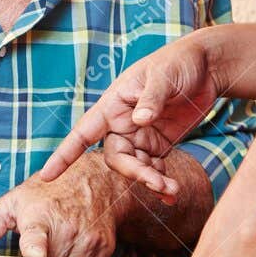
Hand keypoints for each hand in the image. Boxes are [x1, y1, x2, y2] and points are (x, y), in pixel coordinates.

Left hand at [0, 155, 127, 256]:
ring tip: (51, 256)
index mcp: (39, 217)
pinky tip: (69, 254)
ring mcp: (87, 240)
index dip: (34, 253)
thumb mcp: (12, 204)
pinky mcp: (104, 249)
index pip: (36, 240)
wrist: (95, 179)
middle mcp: (66, 229)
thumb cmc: (48, 190)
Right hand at [38, 32, 220, 200]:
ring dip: (152, 182)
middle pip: (117, 158)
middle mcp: (122, 123)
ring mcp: (141, 135)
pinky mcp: (160, 143)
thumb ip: (151, 99)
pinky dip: (161, 182)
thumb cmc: (177, 63)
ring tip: (173, 191)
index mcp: (113, 104)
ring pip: (136, 167)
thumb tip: (140, 120)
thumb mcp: (163, 77)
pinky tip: (173, 194)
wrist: (207, 66)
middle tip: (158, 184)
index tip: (47, 176)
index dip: (65, 154)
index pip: (83, 132)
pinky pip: (154, 168)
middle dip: (135, 174)